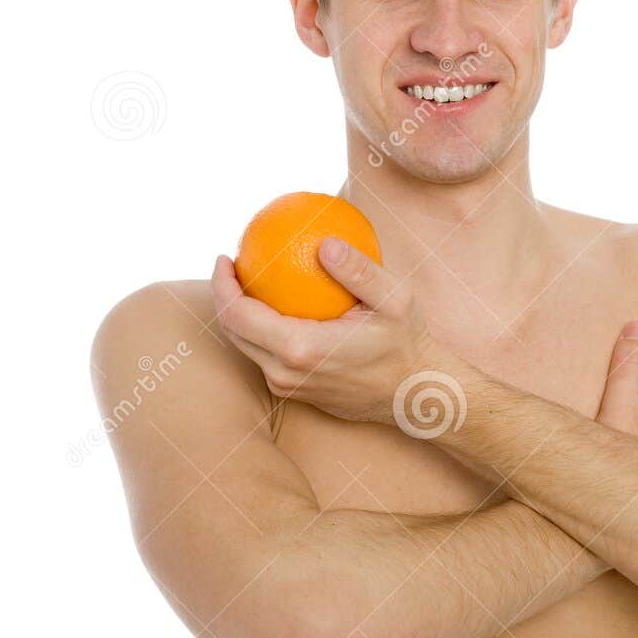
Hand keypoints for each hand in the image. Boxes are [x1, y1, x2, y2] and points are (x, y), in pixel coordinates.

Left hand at [210, 238, 446, 424]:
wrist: (415, 394)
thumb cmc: (407, 344)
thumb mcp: (395, 300)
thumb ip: (360, 271)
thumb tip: (325, 243)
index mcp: (300, 348)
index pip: (238, 315)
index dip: (222, 284)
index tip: (226, 255)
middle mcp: (286, 372)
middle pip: (233, 332)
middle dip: (224, 296)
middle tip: (233, 264)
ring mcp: (289, 386)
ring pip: (246, 347)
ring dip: (240, 314)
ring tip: (250, 281)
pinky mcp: (296, 392)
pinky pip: (266, 357)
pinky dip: (261, 330)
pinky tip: (278, 306)